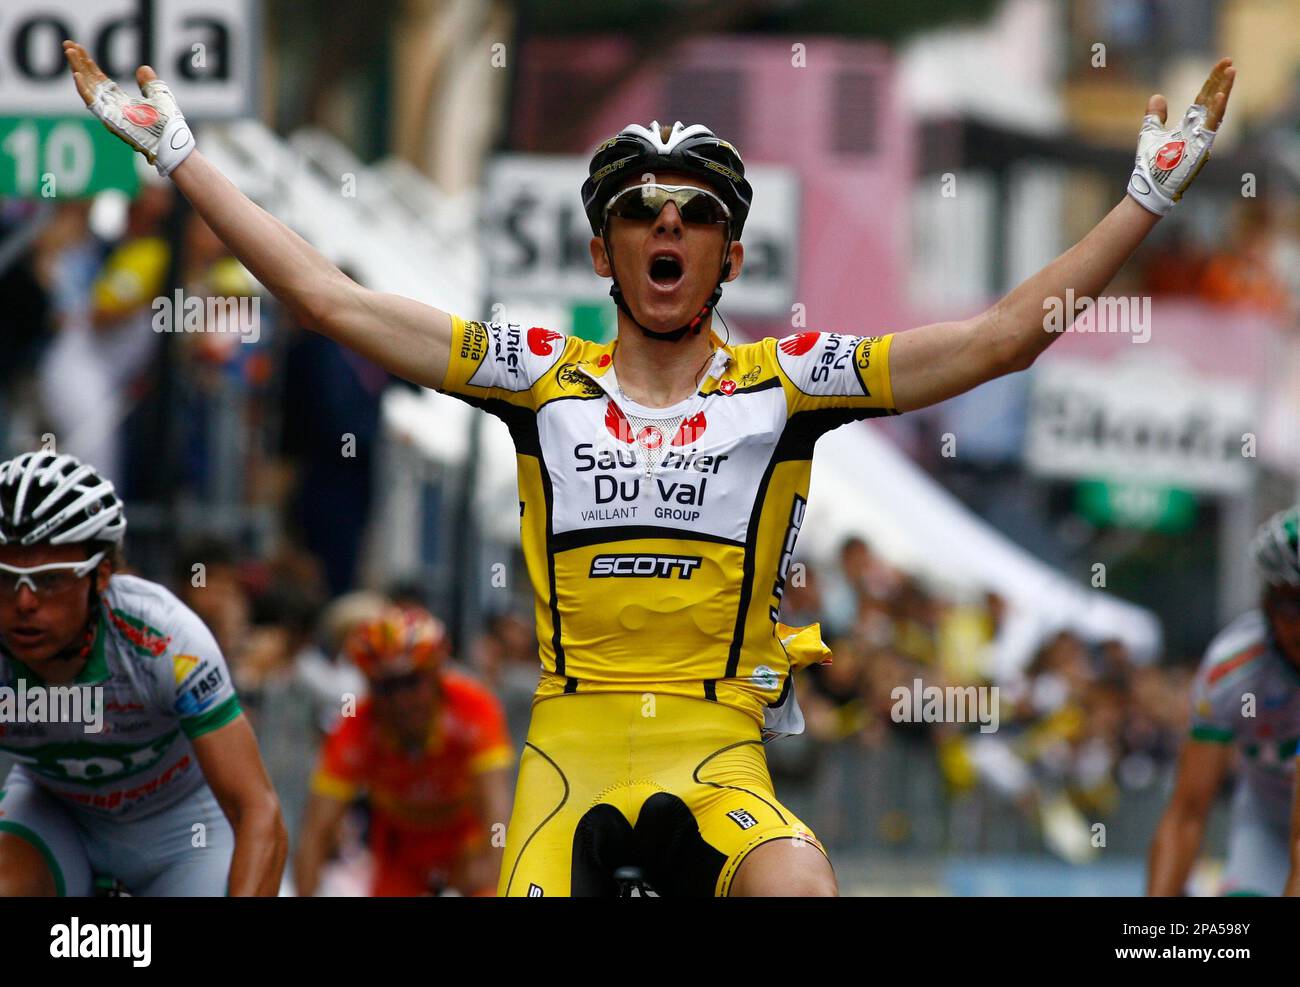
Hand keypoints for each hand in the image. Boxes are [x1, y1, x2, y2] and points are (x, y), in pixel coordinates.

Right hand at [63, 39, 194, 176]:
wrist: (172, 142)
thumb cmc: (168, 125)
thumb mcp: (159, 96)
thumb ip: (149, 84)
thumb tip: (143, 68)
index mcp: (121, 101)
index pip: (99, 79)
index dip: (88, 63)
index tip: (79, 47)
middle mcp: (112, 106)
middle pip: (90, 81)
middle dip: (78, 62)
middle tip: (67, 44)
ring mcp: (109, 113)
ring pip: (88, 88)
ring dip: (77, 70)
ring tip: (70, 52)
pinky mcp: (110, 120)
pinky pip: (93, 103)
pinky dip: (84, 89)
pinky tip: (76, 74)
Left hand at [1127, 57, 1234, 216]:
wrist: (1149, 186)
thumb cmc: (1150, 163)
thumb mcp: (1150, 132)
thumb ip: (1155, 115)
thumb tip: (1158, 96)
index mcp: (1189, 125)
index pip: (1204, 98)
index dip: (1212, 80)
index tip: (1222, 63)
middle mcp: (1199, 129)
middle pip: (1212, 99)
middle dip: (1221, 80)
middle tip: (1229, 61)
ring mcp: (1201, 138)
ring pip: (1217, 109)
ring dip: (1225, 90)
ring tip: (1232, 71)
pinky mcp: (1201, 147)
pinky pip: (1211, 126)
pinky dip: (1217, 110)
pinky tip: (1221, 95)